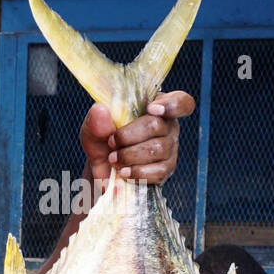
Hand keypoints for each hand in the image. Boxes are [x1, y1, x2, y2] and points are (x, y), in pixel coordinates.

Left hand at [81, 91, 195, 184]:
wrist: (101, 172)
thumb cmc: (102, 144)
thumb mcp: (93, 131)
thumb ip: (95, 121)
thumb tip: (100, 109)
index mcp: (155, 107)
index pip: (180, 101)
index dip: (171, 104)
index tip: (152, 109)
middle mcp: (168, 126)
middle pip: (157, 125)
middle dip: (128, 136)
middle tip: (111, 144)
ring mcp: (170, 148)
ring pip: (158, 149)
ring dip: (129, 156)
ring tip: (114, 159)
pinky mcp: (166, 169)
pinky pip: (158, 171)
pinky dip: (137, 172)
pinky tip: (124, 172)